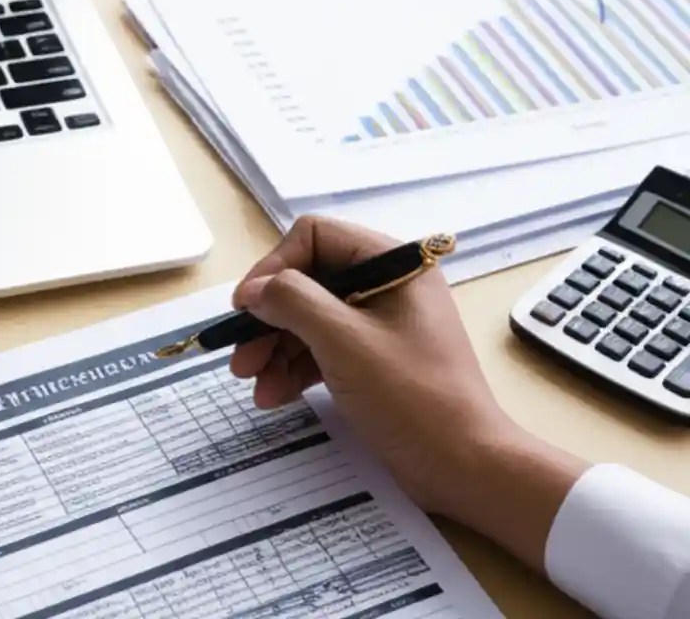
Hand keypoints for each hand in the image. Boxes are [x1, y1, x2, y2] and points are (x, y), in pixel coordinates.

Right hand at [231, 216, 586, 570]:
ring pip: (309, 319)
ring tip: (253, 383)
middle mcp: (387, 285)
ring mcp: (381, 324)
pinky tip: (274, 395)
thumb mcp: (344, 341)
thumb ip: (293, 302)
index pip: (315, 238)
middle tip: (240, 356)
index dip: (274, 268)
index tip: (245, 308)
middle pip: (307, 282)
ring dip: (274, 348)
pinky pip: (322, 349)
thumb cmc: (412, 397)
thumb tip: (255, 291)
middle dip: (268, 318)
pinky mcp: (374, 360)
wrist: (462, 465)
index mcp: (393, 263)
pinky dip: (294, 368)